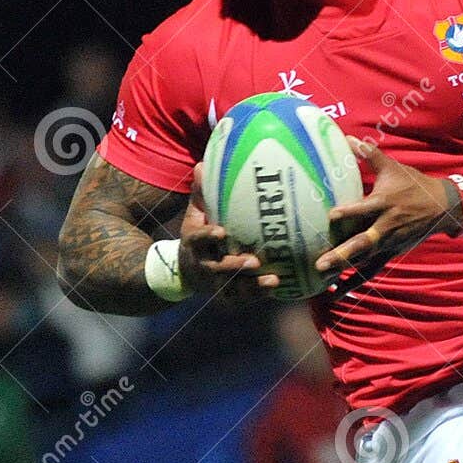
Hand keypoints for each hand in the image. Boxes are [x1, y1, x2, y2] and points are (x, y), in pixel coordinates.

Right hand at [178, 162, 280, 299]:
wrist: (184, 271)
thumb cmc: (197, 234)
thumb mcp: (195, 214)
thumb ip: (201, 194)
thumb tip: (202, 164)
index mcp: (194, 243)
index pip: (198, 239)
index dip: (208, 236)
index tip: (221, 232)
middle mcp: (203, 265)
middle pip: (217, 269)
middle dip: (235, 266)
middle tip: (254, 261)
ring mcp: (214, 284)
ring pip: (233, 288)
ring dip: (253, 286)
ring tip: (274, 281)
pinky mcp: (226, 296)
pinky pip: (243, 298)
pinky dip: (259, 294)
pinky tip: (278, 287)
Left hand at [316, 138, 459, 272]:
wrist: (443, 207)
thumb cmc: (414, 184)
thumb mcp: (394, 167)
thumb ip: (370, 154)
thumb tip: (348, 137)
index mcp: (385, 204)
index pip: (366, 209)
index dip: (350, 212)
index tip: (332, 215)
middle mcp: (386, 227)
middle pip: (363, 243)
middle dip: (342, 254)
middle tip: (320, 263)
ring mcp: (390, 243)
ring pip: (366, 260)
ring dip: (345, 272)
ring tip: (324, 282)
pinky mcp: (392, 253)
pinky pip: (372, 270)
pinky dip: (356, 282)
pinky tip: (339, 293)